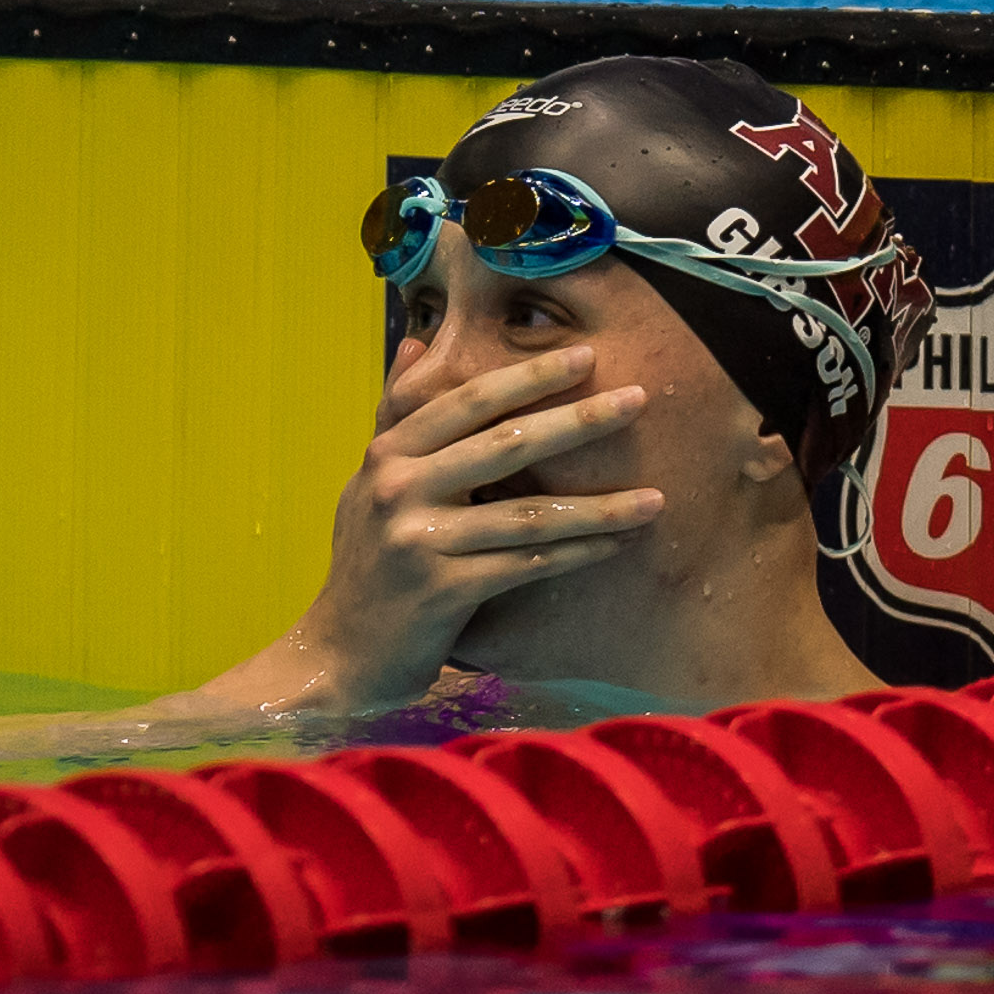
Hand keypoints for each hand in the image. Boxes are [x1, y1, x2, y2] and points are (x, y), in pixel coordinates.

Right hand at [208, 345, 663, 711]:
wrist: (339, 651)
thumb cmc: (367, 563)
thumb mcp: (370, 481)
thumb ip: (396, 415)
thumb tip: (418, 342)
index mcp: (387, 453)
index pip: (467, 401)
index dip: (528, 376)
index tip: (585, 356)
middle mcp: (398, 487)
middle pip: (505, 443)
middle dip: (577, 419)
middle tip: (636, 400)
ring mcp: (418, 539)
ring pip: (528, 513)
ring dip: (599, 506)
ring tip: (655, 498)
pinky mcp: (442, 590)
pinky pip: (526, 564)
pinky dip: (575, 554)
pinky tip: (616, 545)